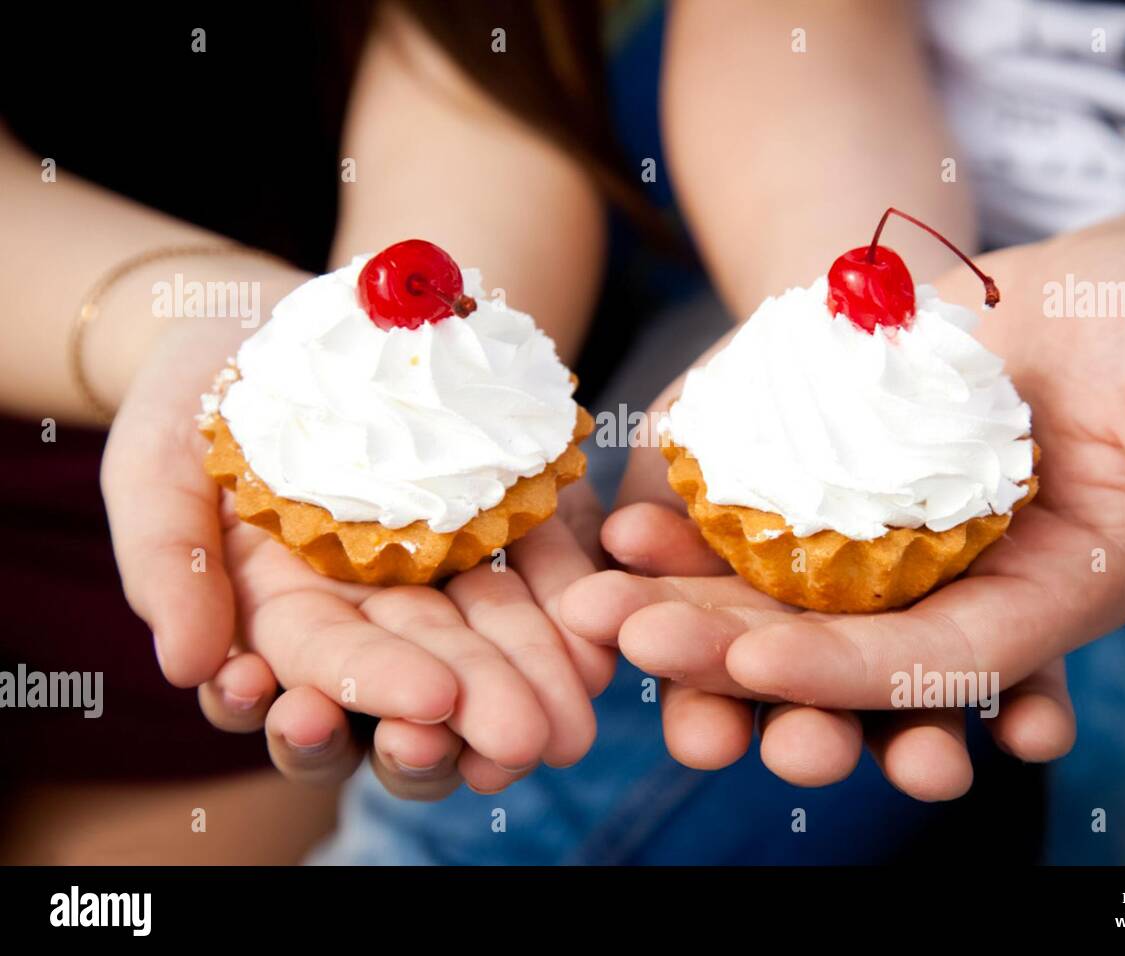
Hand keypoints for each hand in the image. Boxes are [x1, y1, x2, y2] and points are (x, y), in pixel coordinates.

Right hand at [103, 316, 615, 798]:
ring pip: (497, 643)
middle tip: (520, 741)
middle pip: (426, 681)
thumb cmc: (206, 395)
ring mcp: (452, 573)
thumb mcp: (157, 464)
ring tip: (573, 718)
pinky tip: (600, 630)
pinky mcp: (512, 525)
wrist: (291, 317)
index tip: (425, 708)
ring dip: (536, 680)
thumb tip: (185, 667)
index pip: (329, 668)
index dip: (373, 690)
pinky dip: (576, 600)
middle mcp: (378, 613)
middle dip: (472, 716)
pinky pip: (551, 570)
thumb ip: (165, 561)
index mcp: (291, 617)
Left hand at [562, 228, 1124, 796]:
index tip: (753, 668)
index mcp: (1029, 606)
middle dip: (730, 655)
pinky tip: (617, 516)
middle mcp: (941, 589)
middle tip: (636, 644)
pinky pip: (754, 510)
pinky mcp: (837, 479)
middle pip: (827, 644)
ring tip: (598, 597)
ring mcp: (881, 539)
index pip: (930, 663)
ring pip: (771, 590)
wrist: (1112, 291)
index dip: (843, 673)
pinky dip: (687, 518)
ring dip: (683, 597)